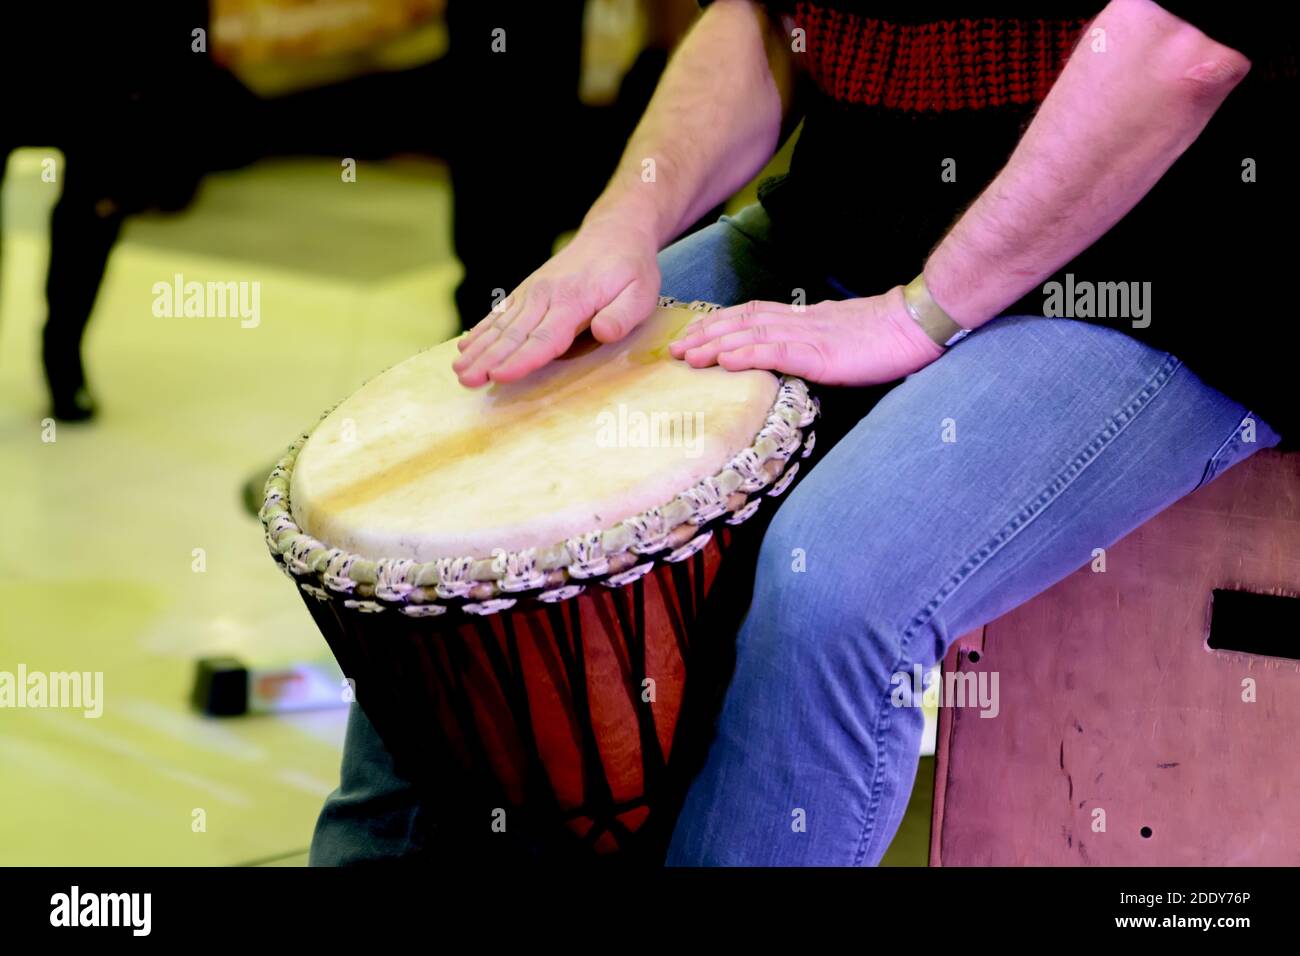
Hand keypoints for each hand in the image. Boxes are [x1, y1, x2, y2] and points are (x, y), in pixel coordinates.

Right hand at [453, 217, 661, 386]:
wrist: (614, 233)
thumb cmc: (631, 269)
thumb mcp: (641, 293)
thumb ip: (623, 315)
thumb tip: (604, 333)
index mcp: (573, 300)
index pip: (545, 337)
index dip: (522, 359)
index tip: (499, 376)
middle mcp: (546, 296)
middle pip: (514, 334)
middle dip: (488, 359)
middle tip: (466, 380)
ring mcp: (533, 292)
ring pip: (502, 325)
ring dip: (479, 349)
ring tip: (458, 370)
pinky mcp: (527, 291)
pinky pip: (500, 313)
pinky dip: (481, 330)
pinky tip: (465, 347)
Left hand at [667, 286, 944, 385]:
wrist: (918, 325)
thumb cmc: (885, 336)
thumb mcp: (839, 338)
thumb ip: (812, 343)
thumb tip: (789, 355)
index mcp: (803, 317)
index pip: (750, 315)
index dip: (718, 323)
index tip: (691, 334)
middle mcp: (800, 322)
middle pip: (742, 323)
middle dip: (705, 335)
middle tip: (674, 348)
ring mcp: (810, 337)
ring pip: (752, 336)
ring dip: (716, 345)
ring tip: (688, 355)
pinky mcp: (823, 354)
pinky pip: (779, 352)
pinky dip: (749, 354)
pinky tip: (726, 361)